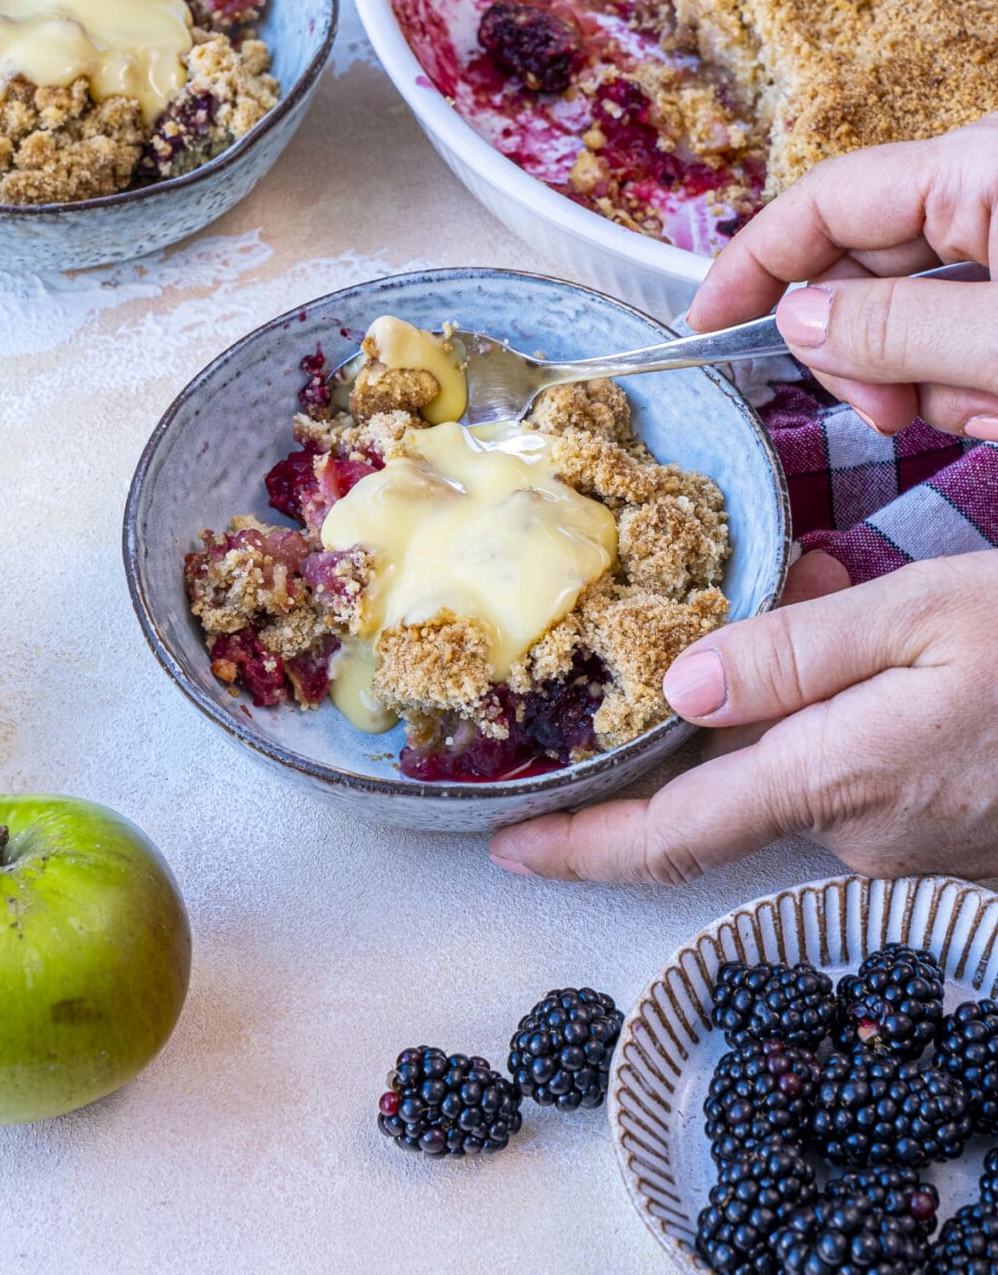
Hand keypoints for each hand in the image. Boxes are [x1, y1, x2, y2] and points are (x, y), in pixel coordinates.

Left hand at [488, 550, 997, 883]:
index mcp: (837, 779)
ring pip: (797, 768)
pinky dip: (839, 716)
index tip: (508, 847)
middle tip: (714, 616)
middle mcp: (857, 834)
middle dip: (708, 713)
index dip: (581, 850)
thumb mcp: (926, 615)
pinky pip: (853, 776)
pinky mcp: (938, 838)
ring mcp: (902, 847)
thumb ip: (795, 656)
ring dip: (788, 699)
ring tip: (826, 597)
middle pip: (734, 785)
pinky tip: (884, 651)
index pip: (672, 839)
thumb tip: (683, 694)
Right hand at [687, 117, 997, 438]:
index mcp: (977, 168)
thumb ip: (896, 330)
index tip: (708, 326)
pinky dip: (977, 377)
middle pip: (867, 268)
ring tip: (994, 409)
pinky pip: (968, 328)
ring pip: (917, 313)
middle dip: (864, 355)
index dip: (754, 265)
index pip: (824, 201)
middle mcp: (987, 186)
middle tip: (887, 415)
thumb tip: (798, 322)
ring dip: (935, 381)